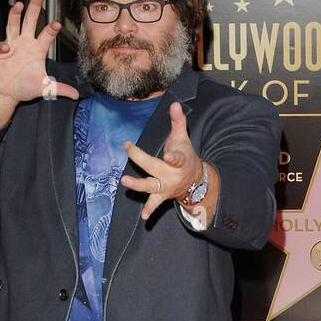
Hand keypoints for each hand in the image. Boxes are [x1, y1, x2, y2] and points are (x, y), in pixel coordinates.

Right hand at [0, 0, 79, 103]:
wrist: (6, 91)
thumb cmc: (24, 87)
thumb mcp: (44, 88)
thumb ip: (60, 89)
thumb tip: (76, 95)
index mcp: (37, 50)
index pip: (46, 36)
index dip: (51, 29)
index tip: (57, 24)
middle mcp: (25, 43)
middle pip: (30, 21)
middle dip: (35, 8)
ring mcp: (12, 45)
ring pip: (14, 25)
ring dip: (15, 15)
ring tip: (19, 4)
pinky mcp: (0, 50)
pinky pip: (2, 44)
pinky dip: (4, 45)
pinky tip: (6, 49)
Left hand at [120, 100, 209, 219]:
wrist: (195, 180)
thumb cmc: (185, 156)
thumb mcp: (183, 139)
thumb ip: (178, 122)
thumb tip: (174, 103)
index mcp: (179, 160)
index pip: (176, 158)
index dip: (173, 157)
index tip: (168, 155)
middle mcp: (171, 175)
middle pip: (154, 167)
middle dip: (141, 159)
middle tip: (129, 150)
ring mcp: (166, 186)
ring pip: (150, 186)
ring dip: (138, 184)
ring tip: (125, 182)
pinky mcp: (162, 195)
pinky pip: (155, 203)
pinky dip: (150, 210)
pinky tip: (143, 217)